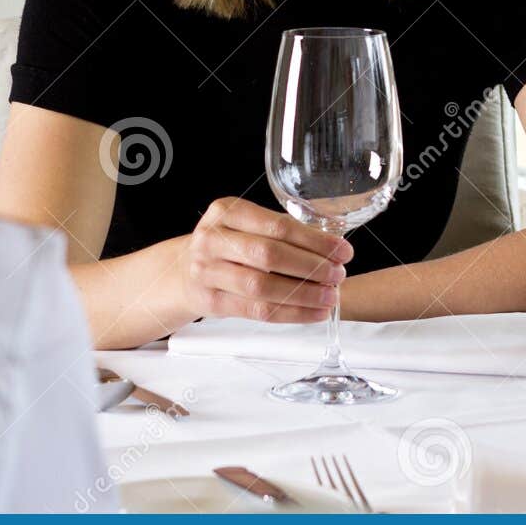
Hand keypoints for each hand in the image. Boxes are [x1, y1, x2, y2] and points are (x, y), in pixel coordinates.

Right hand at [178, 197, 351, 323]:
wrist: (183, 271)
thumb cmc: (225, 245)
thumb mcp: (243, 225)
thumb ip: (278, 231)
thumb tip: (330, 247)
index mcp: (226, 211)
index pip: (277, 226)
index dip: (314, 240)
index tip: (342, 250)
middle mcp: (212, 239)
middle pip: (270, 255)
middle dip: (311, 266)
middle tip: (338, 274)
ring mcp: (207, 271)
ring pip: (263, 286)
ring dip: (303, 293)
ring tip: (330, 296)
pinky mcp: (211, 302)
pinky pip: (257, 311)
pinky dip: (291, 313)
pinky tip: (314, 312)